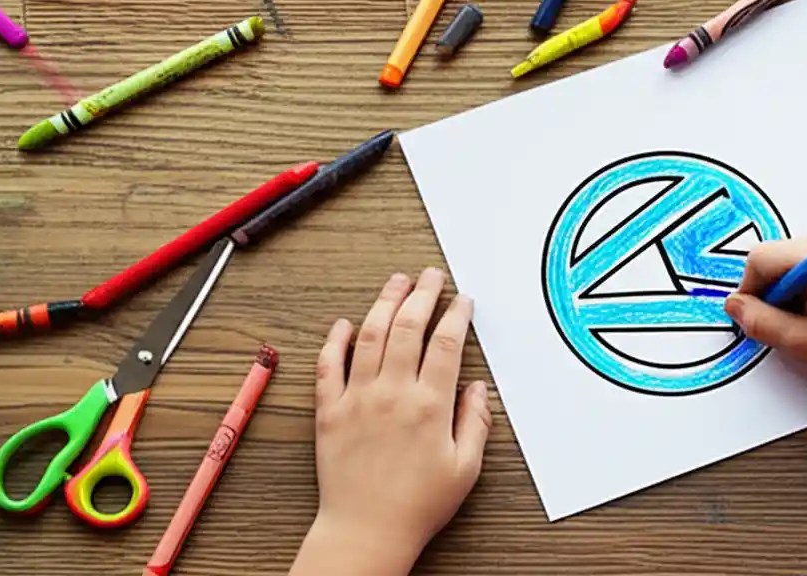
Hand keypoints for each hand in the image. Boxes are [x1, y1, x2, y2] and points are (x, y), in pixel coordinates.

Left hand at [291, 269, 492, 575]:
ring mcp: (357, 398)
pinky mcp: (329, 411)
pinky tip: (346, 324)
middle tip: (431, 276)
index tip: (463, 301)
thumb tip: (477, 388)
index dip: (456, 315)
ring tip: (397, 283)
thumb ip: (475, 422)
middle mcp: (392, 393)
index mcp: (430, 406)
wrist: (366, 531)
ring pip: (370, 335)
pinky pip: (328, 365)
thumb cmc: (417, 506)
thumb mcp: (465, 469)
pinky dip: (336, 339)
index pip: (446, 343)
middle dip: (423, 294)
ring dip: (385, 302)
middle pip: (408, 327)